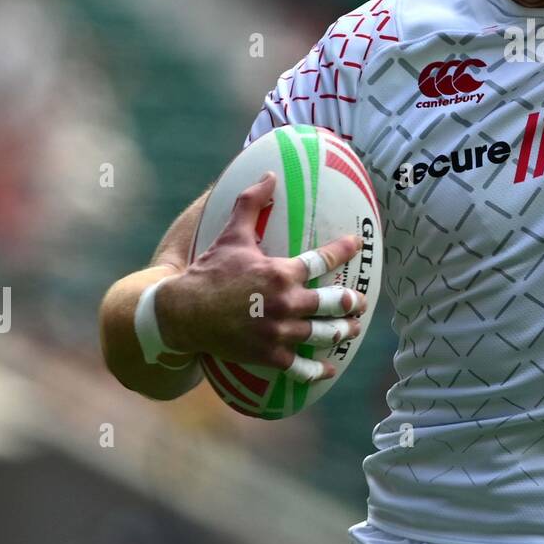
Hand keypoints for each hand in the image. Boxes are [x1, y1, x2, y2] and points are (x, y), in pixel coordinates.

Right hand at [156, 172, 366, 378]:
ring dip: (342, 332)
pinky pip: (300, 365)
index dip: (344, 250)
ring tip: (352, 329)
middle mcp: (285, 302)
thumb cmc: (209, 271)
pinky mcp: (268, 355)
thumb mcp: (231, 234)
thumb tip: (270, 174)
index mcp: (280, 272)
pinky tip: (329, 369)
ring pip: (322, 333)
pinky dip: (317, 369)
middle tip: (360, 301)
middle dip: (351, 302)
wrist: (182, 312)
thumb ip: (251, 203)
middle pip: (332, 303)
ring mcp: (278, 331)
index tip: (359, 244)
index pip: (323, 260)